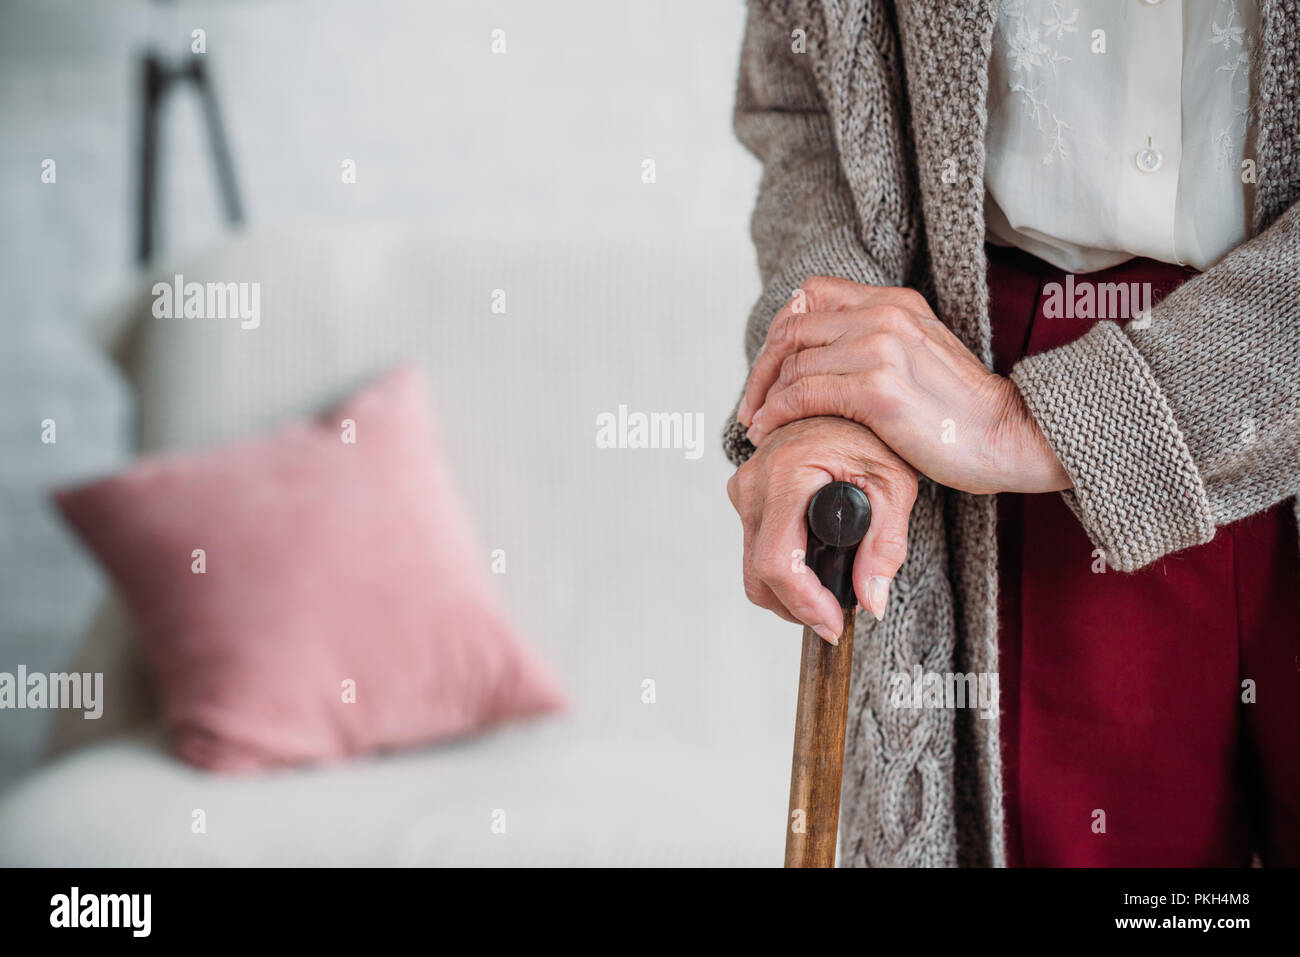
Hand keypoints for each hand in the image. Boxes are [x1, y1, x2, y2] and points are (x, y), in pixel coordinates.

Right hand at [726, 416, 918, 641]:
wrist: (846, 394)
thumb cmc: (873, 432)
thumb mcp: (895, 485)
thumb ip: (886, 546)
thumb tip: (870, 601)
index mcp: (786, 475)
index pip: (776, 562)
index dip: (803, 604)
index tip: (832, 624)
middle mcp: (752, 482)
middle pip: (757, 574)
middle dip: (795, 606)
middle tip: (834, 617)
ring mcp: (742, 487)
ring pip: (752, 565)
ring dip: (788, 589)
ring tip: (828, 589)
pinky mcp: (743, 492)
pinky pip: (754, 545)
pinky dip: (780, 566)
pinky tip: (813, 562)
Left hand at [737, 277, 1070, 494]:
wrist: (1010, 436)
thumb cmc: (962, 410)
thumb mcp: (918, 354)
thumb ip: (875, 343)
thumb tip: (822, 358)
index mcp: (893, 301)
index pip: (808, 295)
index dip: (779, 334)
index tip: (768, 372)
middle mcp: (885, 315)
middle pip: (792, 328)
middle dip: (762, 370)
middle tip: (751, 405)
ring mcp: (881, 349)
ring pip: (794, 364)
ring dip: (765, 398)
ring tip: (758, 426)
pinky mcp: (878, 389)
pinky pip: (804, 394)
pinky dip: (777, 414)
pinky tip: (769, 432)